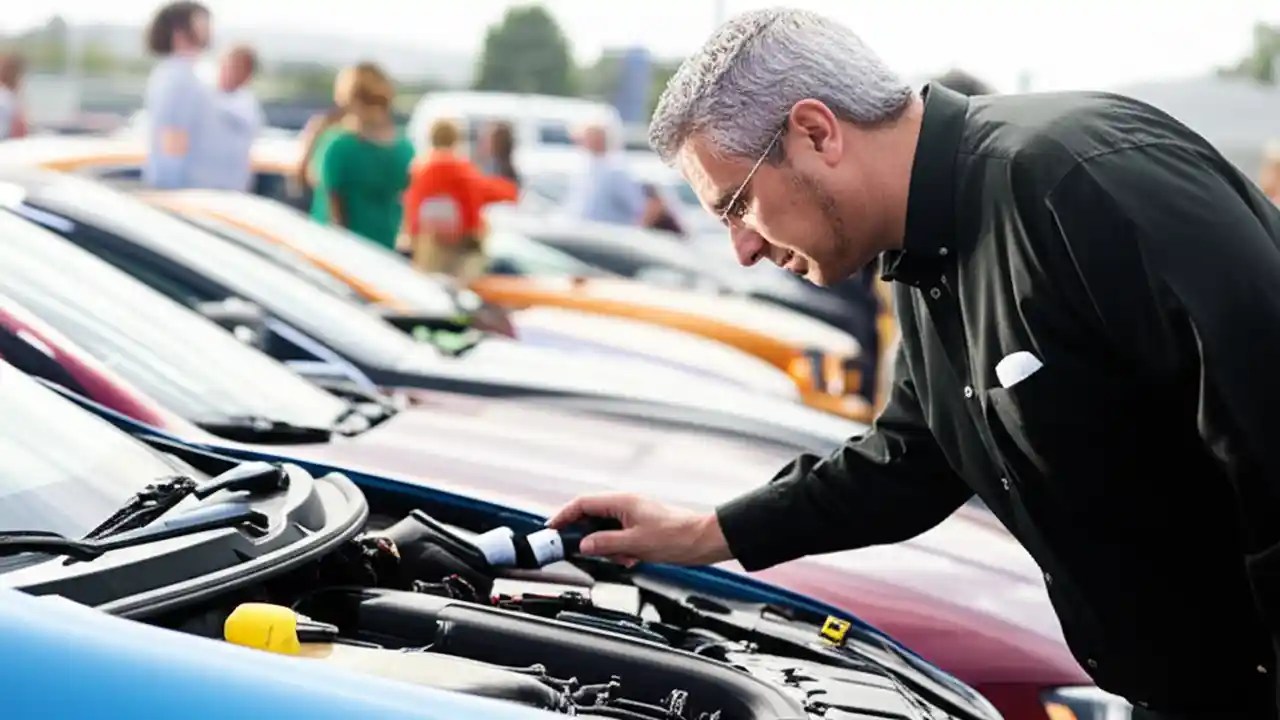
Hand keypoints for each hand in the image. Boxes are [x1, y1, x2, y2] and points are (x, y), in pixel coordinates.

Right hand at [546, 493, 731, 566]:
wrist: (703, 541)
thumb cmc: (676, 536)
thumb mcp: (634, 544)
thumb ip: (605, 544)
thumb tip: (584, 544)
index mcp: (621, 502)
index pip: (582, 504)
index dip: (564, 516)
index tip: (551, 529)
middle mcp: (625, 505)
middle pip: (592, 518)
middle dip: (590, 538)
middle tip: (585, 552)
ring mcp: (634, 516)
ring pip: (606, 532)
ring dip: (608, 548)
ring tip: (623, 557)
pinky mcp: (642, 528)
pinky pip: (620, 539)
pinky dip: (621, 550)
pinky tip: (632, 558)